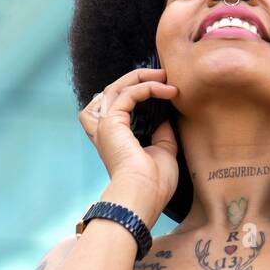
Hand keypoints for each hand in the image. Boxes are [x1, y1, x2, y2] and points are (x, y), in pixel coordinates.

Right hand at [78, 67, 180, 219]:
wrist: (144, 194)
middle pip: (111, 91)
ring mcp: (104, 125)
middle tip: (162, 75)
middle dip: (136, 79)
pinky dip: (147, 87)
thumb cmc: (153, 183)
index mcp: (113, 138)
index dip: (132, 91)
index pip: (112, 106)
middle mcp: (104, 130)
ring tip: (163, 76)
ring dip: (140, 78)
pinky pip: (128, 93)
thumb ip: (161, 131)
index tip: (160, 87)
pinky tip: (165, 89)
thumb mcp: (163, 150)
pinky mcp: (111, 122)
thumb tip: (166, 114)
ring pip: (116, 88)